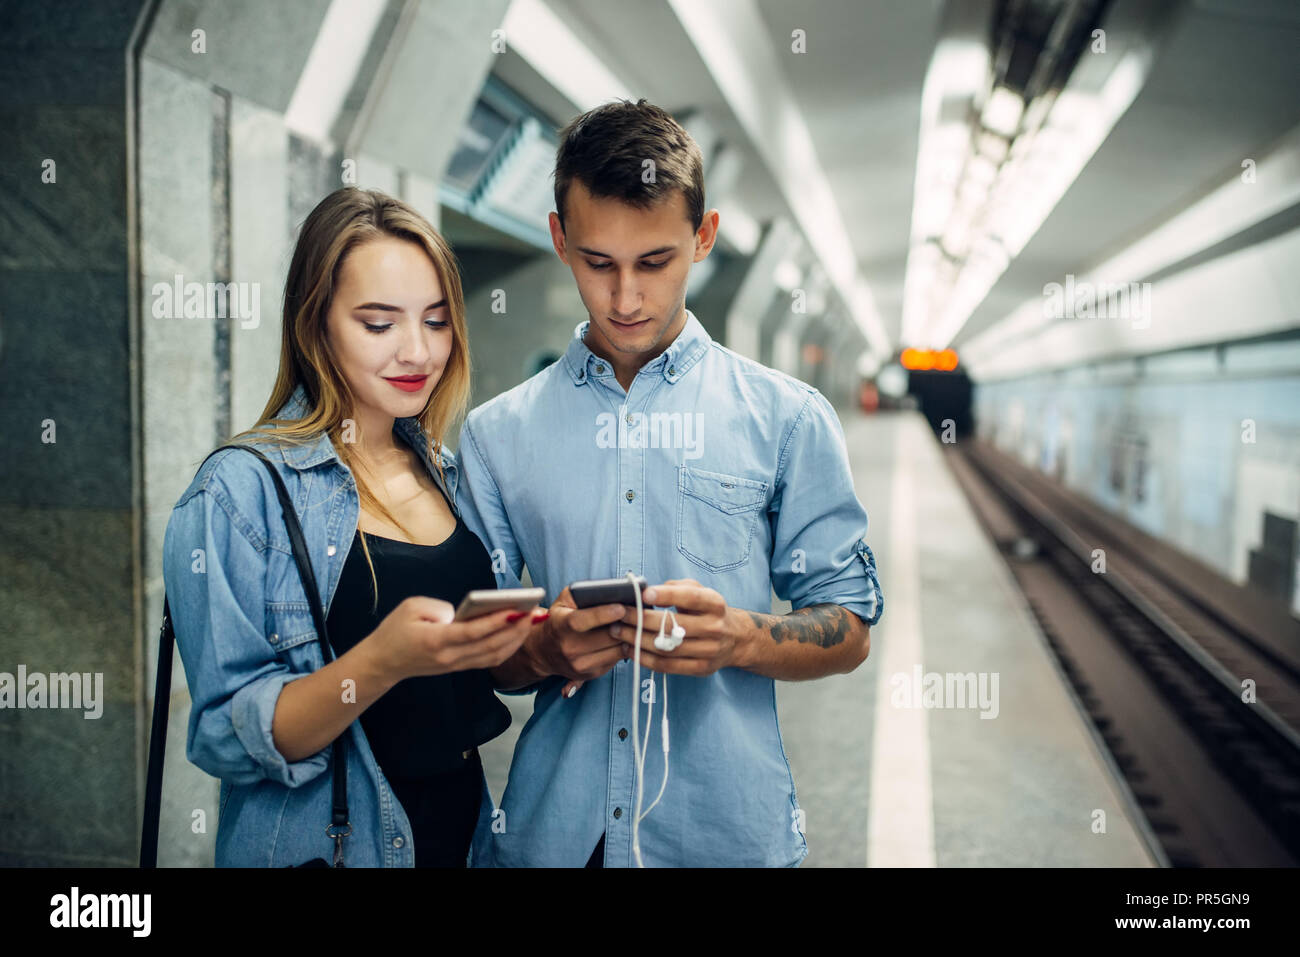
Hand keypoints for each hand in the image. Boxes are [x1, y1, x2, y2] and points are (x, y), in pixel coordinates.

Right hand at [366, 595, 535, 681]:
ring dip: (516, 639)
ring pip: (494, 655)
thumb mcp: (410, 607)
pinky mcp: (459, 667)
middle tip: (535, 611)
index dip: (498, 622)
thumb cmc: (395, 630)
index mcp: (435, 640)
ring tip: (532, 619)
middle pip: (490, 645)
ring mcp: (455, 665)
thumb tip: (463, 612)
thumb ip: (437, 606)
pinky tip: (519, 633)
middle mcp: (449, 657)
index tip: (518, 609)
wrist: (383, 662)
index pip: (473, 632)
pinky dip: (507, 647)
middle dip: (516, 628)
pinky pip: (489, 659)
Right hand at [532, 587, 631, 699]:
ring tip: (632, 624)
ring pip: (616, 649)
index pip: (581, 622)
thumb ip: (582, 592)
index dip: (603, 614)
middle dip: (624, 624)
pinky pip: (616, 659)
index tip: (621, 607)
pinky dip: (623, 647)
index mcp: (560, 626)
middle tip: (635, 612)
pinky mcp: (591, 674)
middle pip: (606, 637)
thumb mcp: (563, 601)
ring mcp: (580, 664)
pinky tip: (622, 637)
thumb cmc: (558, 621)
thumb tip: (610, 591)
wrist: (544, 651)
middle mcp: (569, 648)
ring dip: (628, 636)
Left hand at [604, 579, 748, 675]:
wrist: (735, 639)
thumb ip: (678, 587)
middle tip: (619, 614)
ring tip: (618, 632)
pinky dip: (645, 659)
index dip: (667, 595)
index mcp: (715, 604)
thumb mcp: (701, 591)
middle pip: (672, 625)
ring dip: (637, 640)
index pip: (690, 598)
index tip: (643, 594)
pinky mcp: (701, 668)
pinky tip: (630, 649)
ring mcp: (709, 650)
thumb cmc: (708, 611)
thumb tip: (649, 590)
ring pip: (666, 648)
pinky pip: (667, 666)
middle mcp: (715, 627)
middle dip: (640, 620)